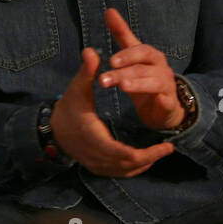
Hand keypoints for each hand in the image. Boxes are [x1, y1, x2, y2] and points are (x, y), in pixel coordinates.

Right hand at [51, 47, 175, 176]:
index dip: (147, 153)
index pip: (124, 153)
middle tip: (168, 148)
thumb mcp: (77, 89)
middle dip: (151, 157)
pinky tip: (147, 158)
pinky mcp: (97, 168)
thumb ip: (86, 72)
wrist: (54, 130)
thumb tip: (90, 50)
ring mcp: (96, 165)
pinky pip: (121, 173)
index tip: (166, 145)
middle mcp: (96, 155)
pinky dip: (135, 167)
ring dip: (145, 162)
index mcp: (93, 136)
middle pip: (130, 165)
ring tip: (162, 151)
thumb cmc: (68, 107)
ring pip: (127, 171)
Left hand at [98, 8, 182, 129]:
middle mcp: (161, 68)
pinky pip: (167, 100)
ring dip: (136, 84)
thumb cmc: (147, 76)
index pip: (141, 50)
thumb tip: (109, 10)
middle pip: (143, 67)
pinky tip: (154, 101)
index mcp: (151, 56)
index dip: (127, 55)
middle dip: (124, 72)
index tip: (110, 60)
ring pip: (153, 83)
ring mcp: (167, 85)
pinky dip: (161, 99)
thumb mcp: (133, 55)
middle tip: (103, 79)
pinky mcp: (170, 103)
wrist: (166, 106)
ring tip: (121, 87)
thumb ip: (122, 34)